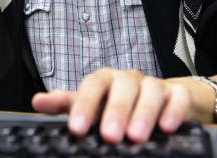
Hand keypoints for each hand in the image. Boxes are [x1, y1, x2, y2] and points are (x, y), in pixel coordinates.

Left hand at [32, 68, 193, 143]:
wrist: (159, 100)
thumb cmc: (117, 104)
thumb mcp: (91, 106)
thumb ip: (66, 104)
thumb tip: (38, 101)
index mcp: (105, 81)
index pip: (92, 86)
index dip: (84, 105)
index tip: (76, 128)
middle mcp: (128, 79)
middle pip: (122, 86)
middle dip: (116, 111)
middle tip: (110, 136)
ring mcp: (154, 85)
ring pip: (150, 89)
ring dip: (143, 112)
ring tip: (136, 137)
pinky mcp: (177, 94)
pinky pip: (178, 97)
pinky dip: (173, 110)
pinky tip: (167, 127)